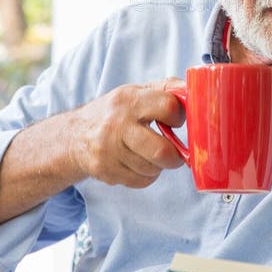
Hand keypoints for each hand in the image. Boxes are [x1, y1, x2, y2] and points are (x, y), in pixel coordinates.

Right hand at [68, 79, 186, 187]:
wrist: (75, 135)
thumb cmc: (116, 112)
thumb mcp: (137, 92)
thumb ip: (167, 89)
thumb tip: (197, 91)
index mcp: (129, 99)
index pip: (168, 107)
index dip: (179, 116)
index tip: (176, 120)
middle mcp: (116, 124)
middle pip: (161, 151)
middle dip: (175, 156)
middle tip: (175, 153)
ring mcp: (108, 150)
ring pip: (152, 168)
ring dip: (158, 165)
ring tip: (151, 154)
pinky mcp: (104, 171)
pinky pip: (141, 181)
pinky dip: (146, 175)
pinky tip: (138, 163)